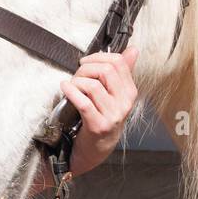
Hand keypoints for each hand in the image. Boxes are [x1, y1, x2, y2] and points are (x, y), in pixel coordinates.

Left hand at [63, 46, 138, 175]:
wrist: (97, 148)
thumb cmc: (102, 116)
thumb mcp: (114, 95)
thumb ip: (122, 72)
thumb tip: (133, 50)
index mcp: (130, 92)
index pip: (119, 62)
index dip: (98, 57)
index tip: (86, 61)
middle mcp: (124, 103)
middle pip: (106, 71)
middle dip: (86, 68)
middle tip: (76, 74)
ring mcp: (112, 115)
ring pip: (92, 85)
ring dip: (76, 81)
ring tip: (71, 85)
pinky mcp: (98, 125)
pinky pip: (83, 102)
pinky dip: (71, 91)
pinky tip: (65, 88)